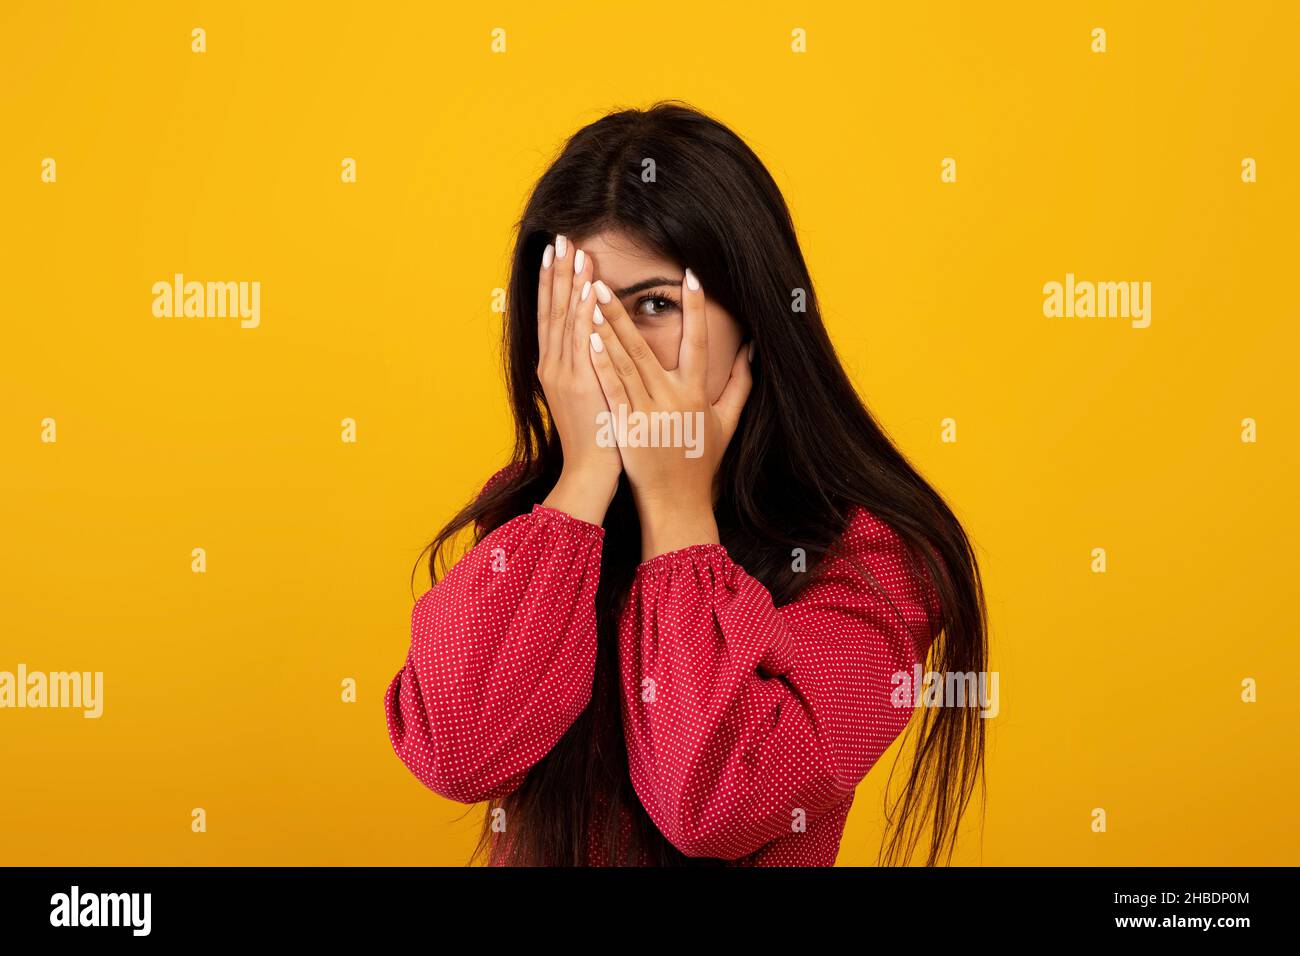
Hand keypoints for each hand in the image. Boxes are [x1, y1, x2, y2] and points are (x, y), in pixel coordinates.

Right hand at [536, 235, 620, 524]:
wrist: (590, 472)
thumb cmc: (596, 436)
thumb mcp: (585, 395)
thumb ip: (586, 366)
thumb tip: (594, 340)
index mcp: (554, 367)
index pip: (551, 315)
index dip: (552, 283)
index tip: (556, 252)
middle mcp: (554, 367)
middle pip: (552, 310)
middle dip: (556, 273)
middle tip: (560, 238)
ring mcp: (565, 375)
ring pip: (565, 321)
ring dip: (570, 285)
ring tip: (574, 252)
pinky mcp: (580, 386)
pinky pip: (582, 344)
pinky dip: (584, 316)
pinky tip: (589, 292)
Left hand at [587, 267, 751, 558]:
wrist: (677, 504)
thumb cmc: (700, 463)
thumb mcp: (727, 424)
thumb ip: (740, 385)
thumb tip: (751, 350)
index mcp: (697, 394)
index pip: (698, 343)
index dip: (696, 309)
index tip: (690, 276)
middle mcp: (673, 400)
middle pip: (646, 347)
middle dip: (623, 312)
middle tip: (604, 281)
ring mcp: (648, 414)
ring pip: (625, 364)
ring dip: (606, 330)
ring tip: (589, 300)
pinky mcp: (627, 428)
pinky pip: (612, 390)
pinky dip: (601, 364)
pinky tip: (589, 341)